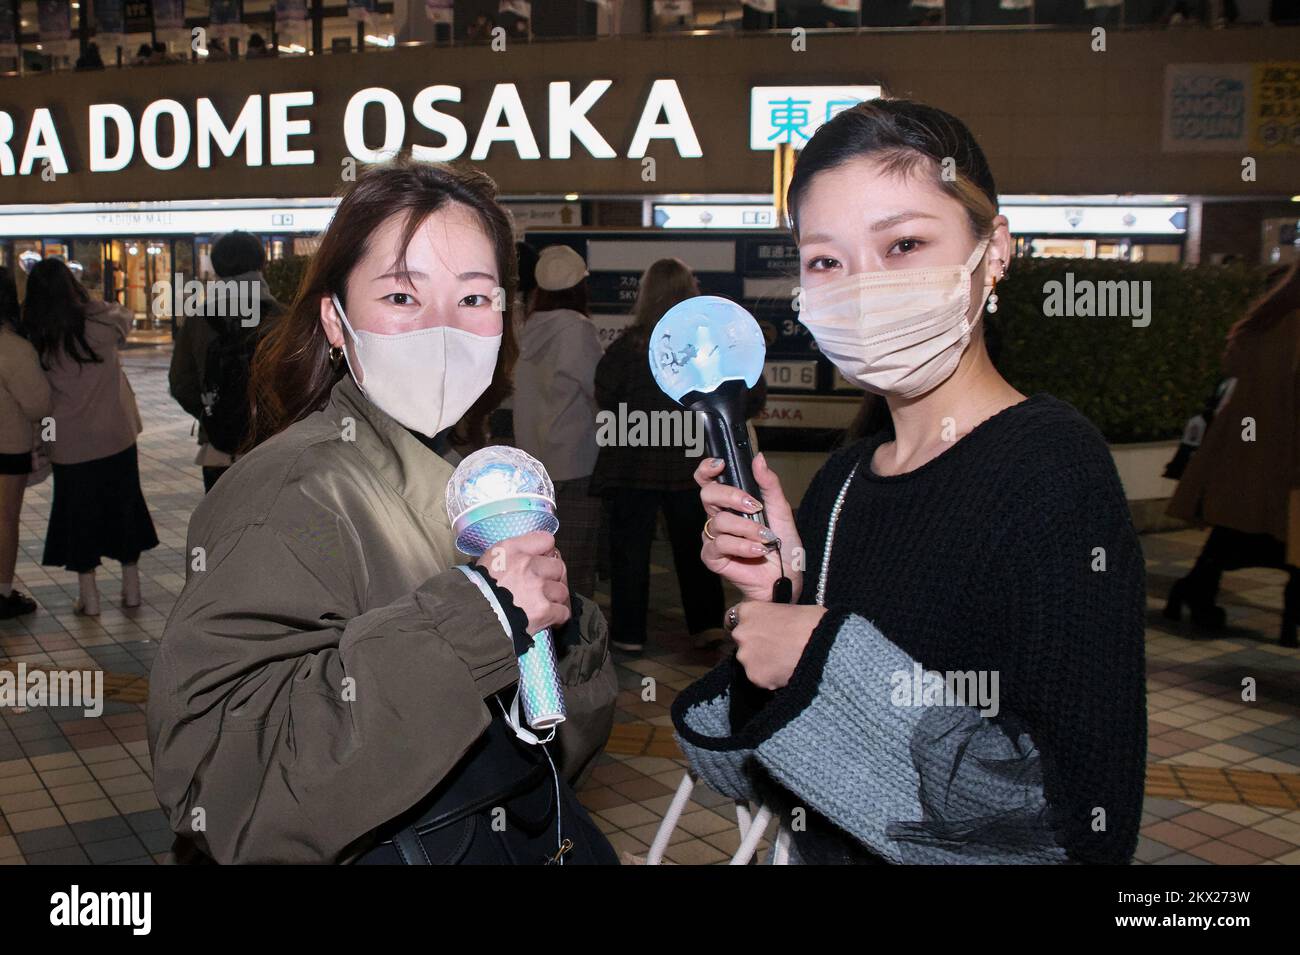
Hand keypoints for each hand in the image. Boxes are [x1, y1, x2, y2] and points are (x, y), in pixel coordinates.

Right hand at [475, 531, 570, 634]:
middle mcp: (527, 565)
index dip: (547, 553)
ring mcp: (537, 588)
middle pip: (558, 567)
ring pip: (562, 590)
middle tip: (546, 587)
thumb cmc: (476, 590)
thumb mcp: (489, 561)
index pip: (546, 540)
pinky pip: (563, 611)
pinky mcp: (544, 611)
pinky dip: (558, 617)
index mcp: (512, 549)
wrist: (471, 617)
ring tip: (545, 605)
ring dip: (555, 599)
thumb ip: (510, 554)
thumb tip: (527, 557)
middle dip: (554, 578)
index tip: (543, 562)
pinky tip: (549, 619)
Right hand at [696, 452, 803, 602]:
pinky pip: (720, 544)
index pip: (709, 480)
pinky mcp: (713, 557)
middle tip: (754, 506)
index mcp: (731, 502)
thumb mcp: (780, 509)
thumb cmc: (783, 544)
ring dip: (747, 529)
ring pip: (720, 521)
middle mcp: (718, 517)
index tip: (720, 463)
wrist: (785, 577)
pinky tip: (758, 550)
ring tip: (766, 538)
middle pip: (708, 494)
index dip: (708, 468)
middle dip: (731, 496)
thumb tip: (758, 458)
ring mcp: (714, 537)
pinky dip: (743, 546)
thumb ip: (768, 484)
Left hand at [729, 601, 826, 689]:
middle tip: (776, 648)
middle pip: (742, 641)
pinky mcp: (755, 677)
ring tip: (784, 662)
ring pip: (751, 661)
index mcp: (748, 611)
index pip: (734, 617)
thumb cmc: (812, 622)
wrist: (823, 647)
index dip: (747, 624)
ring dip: (763, 662)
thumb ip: (774, 615)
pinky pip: (761, 678)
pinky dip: (771, 677)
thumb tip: (777, 621)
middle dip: (756, 645)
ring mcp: (746, 657)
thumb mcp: (790, 609)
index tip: (756, 629)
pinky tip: (787, 673)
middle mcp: (741, 633)